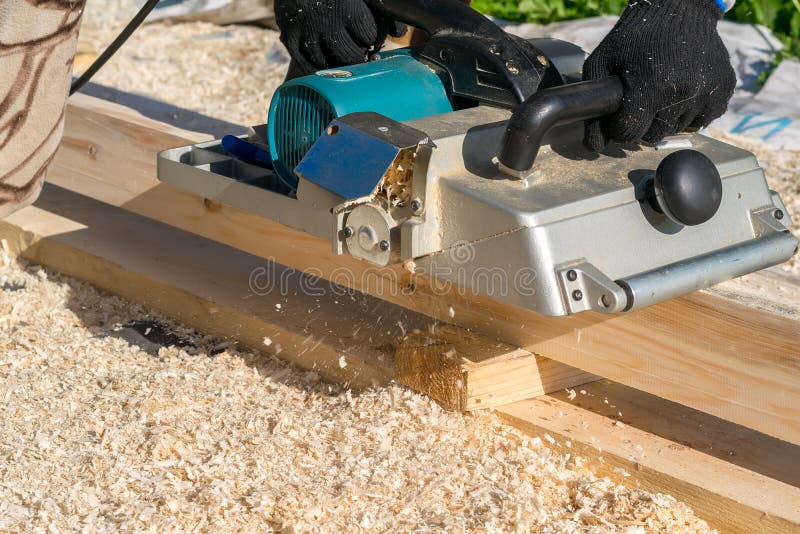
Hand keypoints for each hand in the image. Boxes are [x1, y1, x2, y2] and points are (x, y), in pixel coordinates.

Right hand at [275, 0, 405, 77]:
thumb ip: (380, 9)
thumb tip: (400, 33)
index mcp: (347, 7)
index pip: (368, 36)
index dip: (370, 37)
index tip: (367, 34)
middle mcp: (326, 21)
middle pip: (349, 55)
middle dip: (356, 55)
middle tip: (356, 50)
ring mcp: (305, 30)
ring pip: (326, 63)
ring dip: (336, 63)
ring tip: (340, 55)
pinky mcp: (288, 35)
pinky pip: (304, 63)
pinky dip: (315, 67)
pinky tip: (323, 63)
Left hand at [582, 0, 735, 150]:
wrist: (678, 9)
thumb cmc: (633, 37)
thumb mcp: (601, 65)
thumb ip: (594, 108)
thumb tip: (594, 146)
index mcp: (650, 87)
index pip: (629, 133)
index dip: (619, 126)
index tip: (620, 113)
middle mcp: (682, 93)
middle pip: (653, 136)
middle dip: (641, 124)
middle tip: (639, 101)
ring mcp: (707, 92)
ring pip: (677, 129)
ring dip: (665, 119)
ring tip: (660, 91)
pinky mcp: (724, 90)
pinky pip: (701, 120)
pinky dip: (689, 113)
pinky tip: (680, 92)